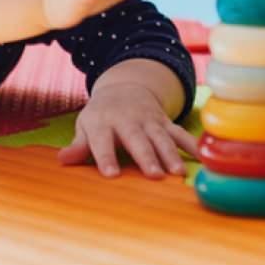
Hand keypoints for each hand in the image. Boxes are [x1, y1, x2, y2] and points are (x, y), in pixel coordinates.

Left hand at [59, 83, 200, 177]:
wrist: (126, 87)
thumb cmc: (101, 115)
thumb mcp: (85, 126)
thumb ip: (78, 145)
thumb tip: (63, 160)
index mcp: (103, 123)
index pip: (103, 142)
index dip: (106, 157)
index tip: (111, 175)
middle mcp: (129, 120)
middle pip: (138, 140)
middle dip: (147, 158)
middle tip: (154, 176)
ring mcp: (150, 120)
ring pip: (162, 138)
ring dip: (171, 155)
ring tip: (178, 173)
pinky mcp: (166, 122)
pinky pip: (180, 134)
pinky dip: (192, 145)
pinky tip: (202, 159)